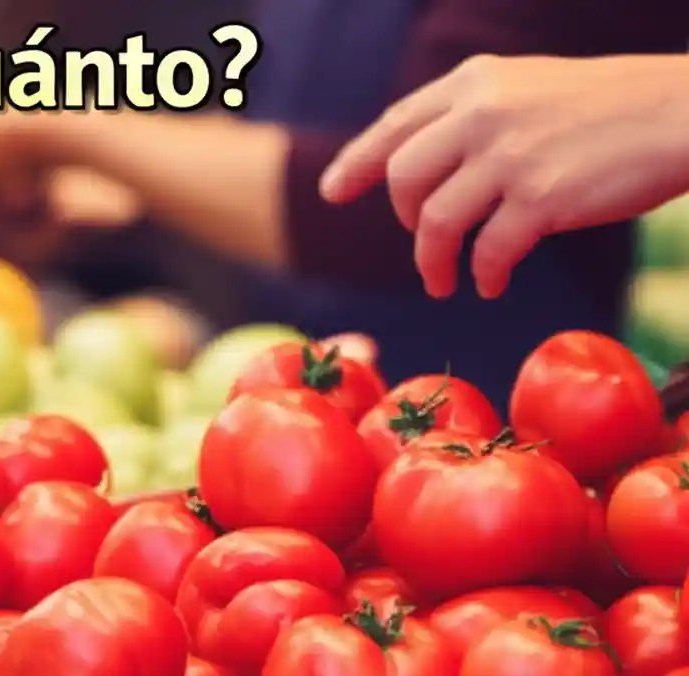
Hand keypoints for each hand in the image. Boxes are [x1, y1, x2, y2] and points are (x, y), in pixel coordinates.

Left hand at [320, 54, 688, 297]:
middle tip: (422, 242)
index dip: (356, 162)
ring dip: (432, 262)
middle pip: (402, 177)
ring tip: (444, 283)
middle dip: (402, 220)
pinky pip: (487, 252)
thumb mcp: (525, 90)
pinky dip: (481, 275)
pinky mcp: (541, 199)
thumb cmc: (606, 109)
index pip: (394, 125)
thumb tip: (416, 168)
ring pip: (435, 222)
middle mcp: (483, 112)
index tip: (332, 192)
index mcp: (475, 82)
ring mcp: (510, 156)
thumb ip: (472, 116)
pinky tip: (489, 284)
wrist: (679, 114)